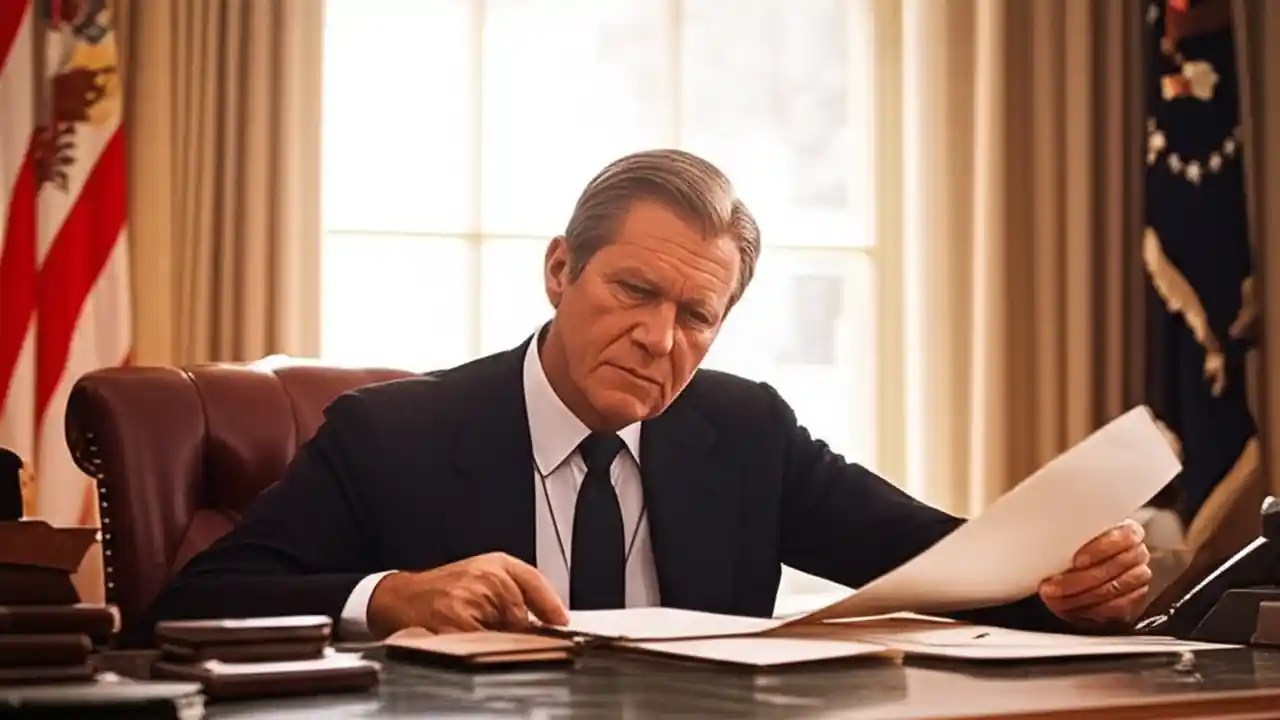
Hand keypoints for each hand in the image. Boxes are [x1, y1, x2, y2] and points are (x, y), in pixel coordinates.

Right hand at [367, 552, 567, 637]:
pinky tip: (468, 639)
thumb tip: (553, 619)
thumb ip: (521, 590)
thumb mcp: (486, 574)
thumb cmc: (444, 589)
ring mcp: (471, 599)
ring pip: (505, 631)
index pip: (534, 583)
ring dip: (499, 639)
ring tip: (476, 629)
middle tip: (498, 630)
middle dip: (519, 629)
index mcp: (497, 563)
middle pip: (522, 614)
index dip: (550, 606)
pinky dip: (482, 648)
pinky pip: (484, 644)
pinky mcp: (456, 623)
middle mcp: (486, 576)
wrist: (402, 597)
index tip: (561, 623)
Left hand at [1039, 519, 1151, 630]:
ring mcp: (1139, 577)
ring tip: (1054, 597)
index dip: (1100, 550)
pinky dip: (1090, 609)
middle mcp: (1138, 553)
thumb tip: (1043, 537)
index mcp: (1128, 531)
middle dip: (1079, 580)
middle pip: (1114, 568)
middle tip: (1052, 586)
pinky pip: (1116, 608)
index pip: (1123, 537)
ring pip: (1113, 590)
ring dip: (1079, 597)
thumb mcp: (1075, 534)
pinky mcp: (1135, 600)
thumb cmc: (1079, 545)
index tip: (1076, 560)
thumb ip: (1070, 534)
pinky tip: (1070, 606)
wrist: (1087, 567)